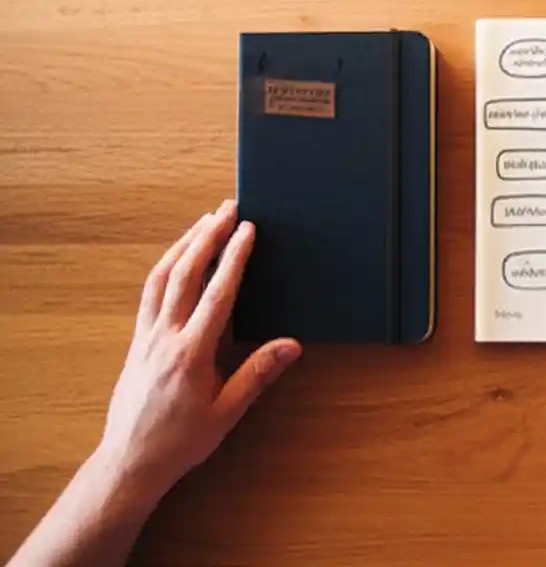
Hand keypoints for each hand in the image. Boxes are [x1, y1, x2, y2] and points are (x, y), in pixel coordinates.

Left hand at [95, 200, 300, 496]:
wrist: (130, 461)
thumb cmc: (181, 441)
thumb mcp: (227, 412)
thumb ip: (258, 374)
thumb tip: (292, 345)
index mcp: (190, 354)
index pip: (217, 294)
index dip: (234, 258)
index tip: (247, 229)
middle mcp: (164, 337)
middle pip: (185, 273)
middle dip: (208, 236)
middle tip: (227, 207)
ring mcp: (146, 336)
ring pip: (162, 277)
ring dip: (184, 244)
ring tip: (205, 221)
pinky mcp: (137, 341)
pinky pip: (149, 292)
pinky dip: (166, 266)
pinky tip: (177, 257)